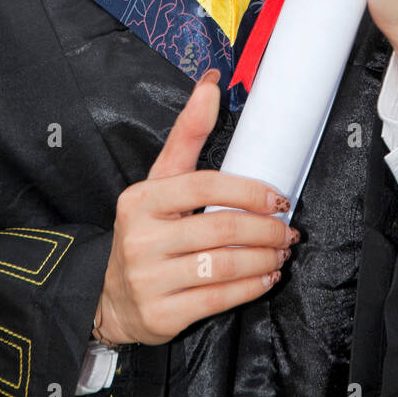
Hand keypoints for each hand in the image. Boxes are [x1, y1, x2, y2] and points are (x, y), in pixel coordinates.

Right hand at [94, 70, 297, 345]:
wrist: (110, 296)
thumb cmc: (147, 229)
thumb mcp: (160, 180)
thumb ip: (187, 134)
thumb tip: (211, 83)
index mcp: (141, 199)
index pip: (204, 186)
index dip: (248, 191)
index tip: (278, 198)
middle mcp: (141, 238)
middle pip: (221, 228)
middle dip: (265, 229)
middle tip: (286, 229)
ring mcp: (149, 278)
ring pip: (224, 265)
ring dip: (264, 258)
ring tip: (280, 251)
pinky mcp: (162, 314)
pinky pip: (218, 299)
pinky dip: (251, 287)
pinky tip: (266, 276)